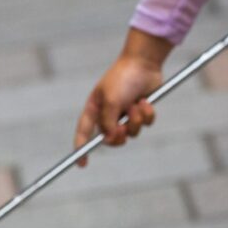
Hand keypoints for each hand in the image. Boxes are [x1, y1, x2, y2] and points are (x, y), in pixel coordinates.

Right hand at [73, 34, 169, 165]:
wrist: (144, 63)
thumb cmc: (123, 78)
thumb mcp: (111, 101)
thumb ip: (109, 122)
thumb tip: (111, 138)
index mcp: (95, 108)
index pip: (83, 132)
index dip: (80, 149)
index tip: (82, 164)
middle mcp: (109, 113)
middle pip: (111, 139)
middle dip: (119, 136)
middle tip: (123, 129)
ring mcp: (126, 112)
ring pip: (131, 132)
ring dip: (136, 120)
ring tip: (137, 105)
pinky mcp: (142, 110)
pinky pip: (145, 124)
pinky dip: (147, 115)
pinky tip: (146, 101)